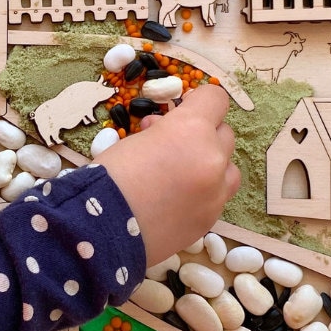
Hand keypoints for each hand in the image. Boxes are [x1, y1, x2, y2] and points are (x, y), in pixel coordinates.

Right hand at [99, 84, 240, 266]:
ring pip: (229, 168)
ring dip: (211, 164)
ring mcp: (216, 192)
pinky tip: (176, 200)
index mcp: (191, 129)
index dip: (198, 101)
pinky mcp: (211, 219)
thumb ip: (160, 131)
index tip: (182, 109)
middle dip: (201, 134)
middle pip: (224, 133)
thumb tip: (163, 130)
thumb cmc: (108, 178)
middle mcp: (212, 157)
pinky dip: (203, 193)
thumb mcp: (133, 140)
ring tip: (182, 173)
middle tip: (170, 144)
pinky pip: (218, 197)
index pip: (215, 99)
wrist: (101, 231)